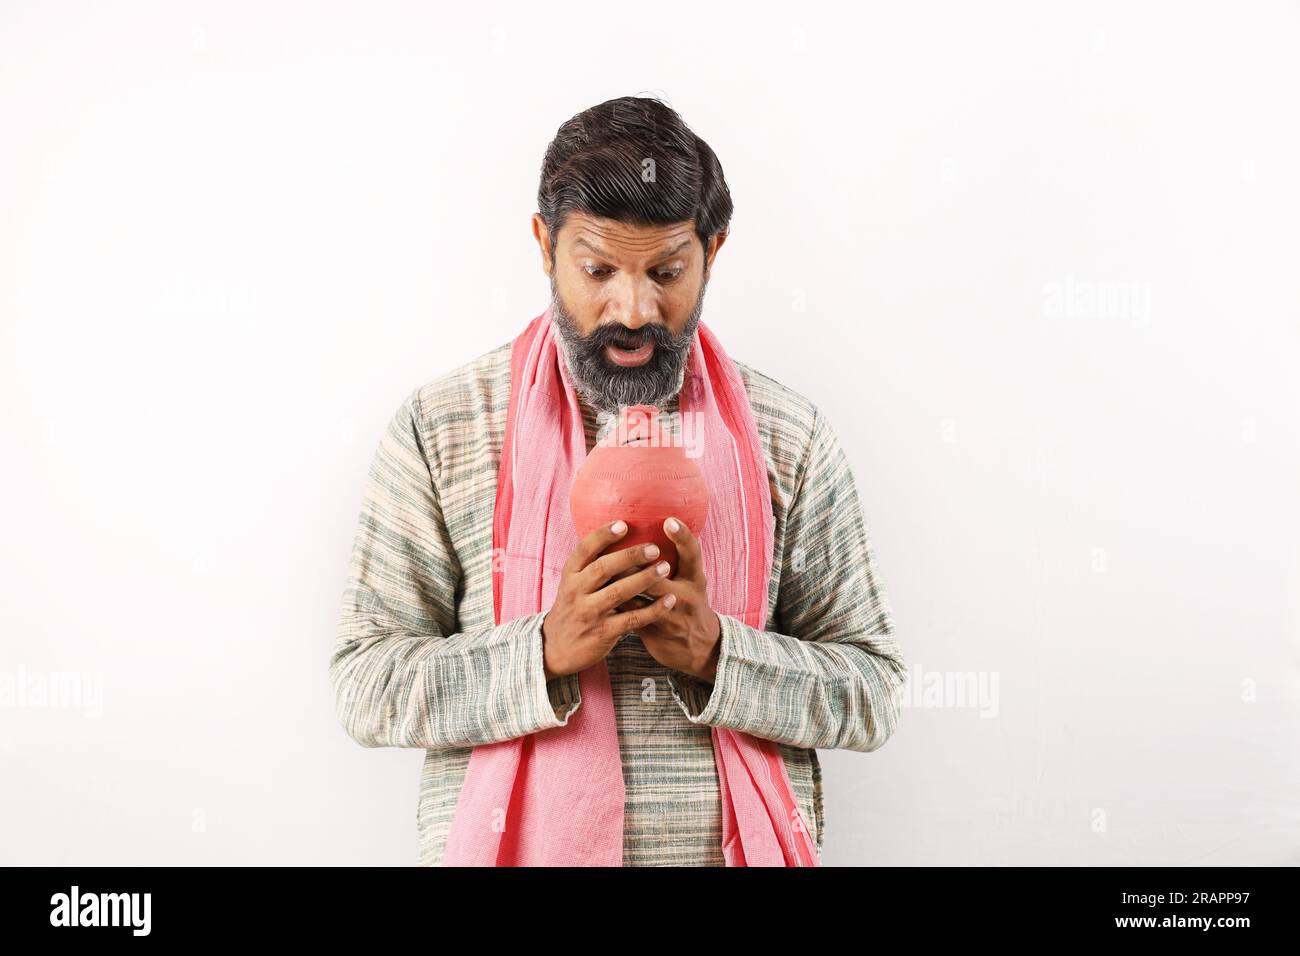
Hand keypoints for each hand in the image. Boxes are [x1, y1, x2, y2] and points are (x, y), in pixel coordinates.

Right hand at [540, 520, 676, 679]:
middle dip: (630, 556)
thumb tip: (620, 533)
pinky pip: (631, 619)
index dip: (602, 535)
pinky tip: (669, 600)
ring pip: (618, 593)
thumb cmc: (574, 608)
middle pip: (603, 568)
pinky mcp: (602, 633)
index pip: (584, 550)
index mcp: (570, 575)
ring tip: (665, 568)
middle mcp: (576, 591)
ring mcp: (589, 613)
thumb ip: (591, 565)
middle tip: (654, 548)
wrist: (556, 648)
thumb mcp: (573, 584)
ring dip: (644, 579)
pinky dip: (652, 609)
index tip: (623, 524)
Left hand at [614, 516, 721, 682]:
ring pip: (636, 596)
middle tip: (613, 546)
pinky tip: (599, 593)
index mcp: (696, 579)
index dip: (682, 536)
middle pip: (656, 575)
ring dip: (617, 583)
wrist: (700, 649)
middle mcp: (686, 596)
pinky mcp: (654, 633)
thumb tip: (656, 525)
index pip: (692, 553)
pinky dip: (614, 603)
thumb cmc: (690, 604)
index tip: (669, 520)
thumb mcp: (692, 582)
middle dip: (632, 562)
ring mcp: (670, 618)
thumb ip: (678, 558)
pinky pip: (628, 615)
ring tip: (598, 569)